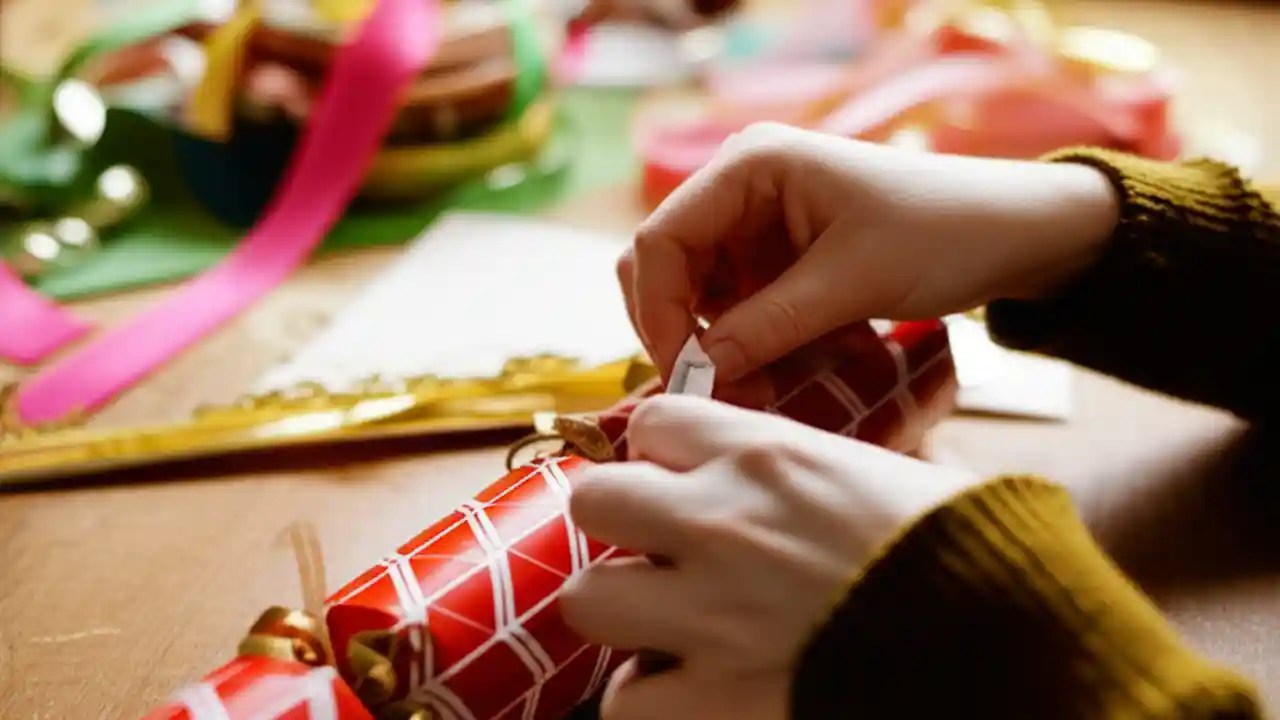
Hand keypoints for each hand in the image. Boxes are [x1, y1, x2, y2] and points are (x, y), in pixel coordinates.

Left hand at [560, 395, 979, 719]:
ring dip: (624, 617)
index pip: (654, 421)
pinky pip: (625, 701)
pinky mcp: (715, 698)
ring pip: (588, 597)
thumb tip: (853, 458)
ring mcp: (710, 613)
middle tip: (661, 555)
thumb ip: (849, 463)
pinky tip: (693, 694)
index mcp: (770, 458)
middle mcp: (722, 522)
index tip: (679, 480)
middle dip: (621, 526)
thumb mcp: (913, 478)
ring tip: (668, 632)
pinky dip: (651, 701)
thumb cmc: (978, 556)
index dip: (661, 454)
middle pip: (595, 498)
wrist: (1018, 648)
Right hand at [620, 123, 1119, 381]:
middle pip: (665, 267)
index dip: (658, 312)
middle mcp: (740, 187)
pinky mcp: (777, 258)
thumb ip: (768, 326)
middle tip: (715, 392)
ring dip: (716, 348)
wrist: (1014, 234)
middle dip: (681, 332)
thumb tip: (697, 374)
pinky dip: (745, 345)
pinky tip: (776, 374)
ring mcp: (756, 224)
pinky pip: (735, 307)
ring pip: (696, 295)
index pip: (661, 241)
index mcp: (750, 165)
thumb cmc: (944, 233)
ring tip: (758, 393)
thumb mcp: (852, 282)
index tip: (685, 376)